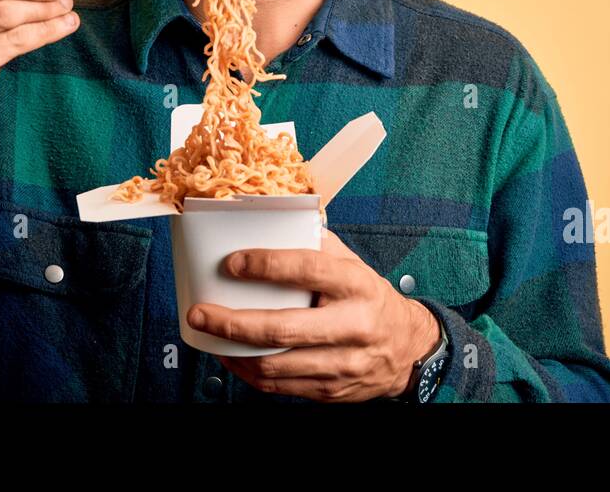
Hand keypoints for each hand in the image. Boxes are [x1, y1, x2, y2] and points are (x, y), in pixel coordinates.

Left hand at [187, 228, 442, 401]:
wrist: (409, 349)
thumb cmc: (370, 299)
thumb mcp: (353, 265)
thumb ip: (317, 245)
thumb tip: (273, 218)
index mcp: (356, 285)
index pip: (307, 270)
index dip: (266, 265)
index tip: (232, 262)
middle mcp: (353, 325)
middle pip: (283, 328)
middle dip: (232, 322)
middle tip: (200, 312)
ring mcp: (344, 364)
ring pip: (276, 365)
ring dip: (233, 352)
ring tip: (209, 335)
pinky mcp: (332, 391)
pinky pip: (281, 387)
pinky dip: (249, 373)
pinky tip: (233, 358)